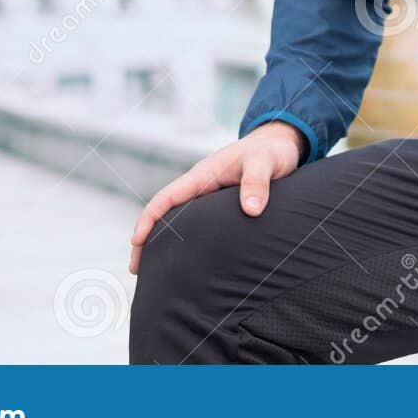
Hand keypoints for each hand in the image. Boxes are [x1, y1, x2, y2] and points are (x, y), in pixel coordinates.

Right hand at [128, 120, 304, 274]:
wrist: (281, 144)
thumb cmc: (272, 150)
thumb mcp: (265, 162)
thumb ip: (257, 182)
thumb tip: (251, 210)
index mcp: (203, 175)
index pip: (166, 198)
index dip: (148, 219)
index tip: (136, 243)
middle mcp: (201, 186)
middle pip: (166, 214)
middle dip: (148, 239)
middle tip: (137, 270)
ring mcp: (210, 196)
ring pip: (180, 221)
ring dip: (166, 242)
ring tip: (158, 273)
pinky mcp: (222, 206)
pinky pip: (197, 225)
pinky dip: (187, 240)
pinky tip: (191, 260)